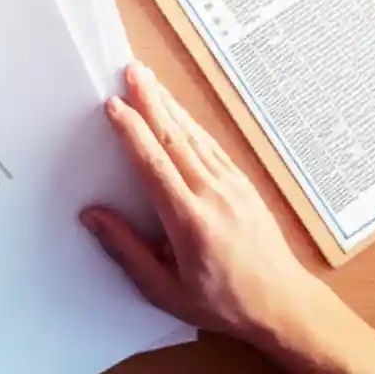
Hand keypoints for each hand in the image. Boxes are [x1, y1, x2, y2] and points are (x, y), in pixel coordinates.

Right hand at [81, 62, 320, 345]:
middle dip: (150, 101)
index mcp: (189, 222)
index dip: (132, 133)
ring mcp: (231, 186)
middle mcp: (212, 195)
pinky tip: (177, 111)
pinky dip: (190, 124)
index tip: (114, 106)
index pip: (154, 166)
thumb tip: (93, 216)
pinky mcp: (242, 184)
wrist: (281, 303)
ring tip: (149, 78)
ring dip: (169, 104)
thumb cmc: (221, 302)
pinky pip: (210, 147)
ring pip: (193, 136)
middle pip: (174, 138)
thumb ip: (126, 250)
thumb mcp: (164, 289)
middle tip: (131, 70)